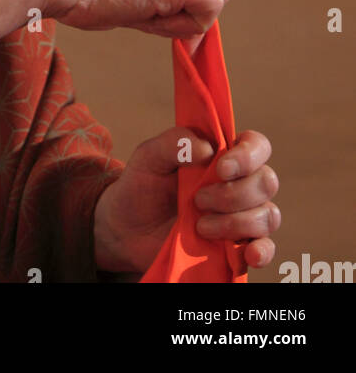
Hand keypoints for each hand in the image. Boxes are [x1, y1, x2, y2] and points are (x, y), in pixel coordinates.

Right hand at [44, 0, 230, 37]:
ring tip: (141, 16)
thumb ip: (144, 1)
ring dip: (184, 19)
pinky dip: (186, 25)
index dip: (178, 8)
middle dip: (188, 13)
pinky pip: (210, 7)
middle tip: (147, 20)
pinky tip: (147, 19)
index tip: (146, 17)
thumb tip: (163, 21)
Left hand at [93, 126, 280, 273]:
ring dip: (236, 222)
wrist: (128, 229)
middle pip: (266, 182)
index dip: (248, 155)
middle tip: (198, 200)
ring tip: (200, 226)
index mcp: (223, 155)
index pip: (257, 146)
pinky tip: (246, 254)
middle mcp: (239, 184)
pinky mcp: (238, 247)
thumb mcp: (149, 157)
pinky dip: (261, 251)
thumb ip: (174, 142)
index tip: (221, 168)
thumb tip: (208, 148)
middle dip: (234, 194)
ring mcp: (242, 216)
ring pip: (267, 215)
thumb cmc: (143, 185)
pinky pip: (266, 249)